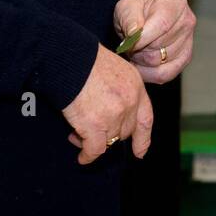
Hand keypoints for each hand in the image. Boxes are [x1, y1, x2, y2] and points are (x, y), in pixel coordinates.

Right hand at [62, 43, 152, 163]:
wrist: (70, 58)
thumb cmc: (85, 59)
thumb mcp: (115, 69)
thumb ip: (120, 90)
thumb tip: (112, 109)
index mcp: (136, 87)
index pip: (145, 119)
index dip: (143, 138)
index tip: (140, 152)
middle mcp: (130, 102)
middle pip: (124, 131)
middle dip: (108, 135)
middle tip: (91, 132)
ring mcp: (114, 115)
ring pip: (108, 141)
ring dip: (93, 141)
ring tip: (76, 136)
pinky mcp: (95, 125)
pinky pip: (95, 149)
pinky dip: (88, 156)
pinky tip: (81, 157)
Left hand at [114, 0, 195, 84]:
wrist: (143, 17)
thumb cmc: (136, 10)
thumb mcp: (126, 7)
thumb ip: (129, 18)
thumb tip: (134, 34)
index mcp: (175, 3)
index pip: (162, 25)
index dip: (142, 38)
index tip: (128, 43)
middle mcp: (187, 21)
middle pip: (159, 46)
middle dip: (138, 49)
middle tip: (130, 43)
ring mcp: (189, 41)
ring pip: (158, 62)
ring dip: (141, 60)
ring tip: (137, 49)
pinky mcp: (185, 59)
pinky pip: (165, 75)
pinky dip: (147, 73)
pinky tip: (140, 64)